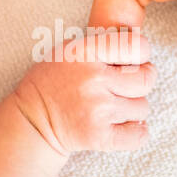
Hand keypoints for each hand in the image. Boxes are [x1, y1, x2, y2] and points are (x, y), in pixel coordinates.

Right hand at [14, 27, 154, 153]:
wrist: (31, 122)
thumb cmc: (52, 84)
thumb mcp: (68, 52)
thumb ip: (101, 44)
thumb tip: (137, 39)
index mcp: (85, 52)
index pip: (136, 46)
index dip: (142, 54)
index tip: (134, 62)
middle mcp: (93, 78)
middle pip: (146, 79)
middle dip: (140, 84)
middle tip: (128, 88)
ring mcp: (97, 109)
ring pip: (142, 107)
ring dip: (132, 110)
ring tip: (113, 109)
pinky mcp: (99, 136)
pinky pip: (139, 135)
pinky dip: (136, 133)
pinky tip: (124, 128)